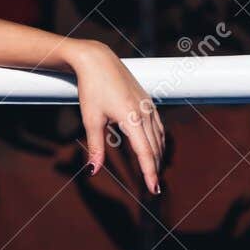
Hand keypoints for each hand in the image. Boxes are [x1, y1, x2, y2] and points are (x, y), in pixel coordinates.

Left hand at [66, 39, 164, 194]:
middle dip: (155, 168)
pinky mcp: (147, 101)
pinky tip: (156, 149)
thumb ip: (95, 147)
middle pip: (155, 147)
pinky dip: (158, 141)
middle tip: (154, 189)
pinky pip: (158, 126)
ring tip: (155, 173)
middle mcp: (144, 112)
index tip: (153, 189)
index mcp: (132, 118)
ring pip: (159, 137)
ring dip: (158, 156)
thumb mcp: (91, 119)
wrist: (98, 61)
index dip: (149, 172)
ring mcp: (148, 105)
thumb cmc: (91, 89)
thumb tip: (94, 170)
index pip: (145, 152)